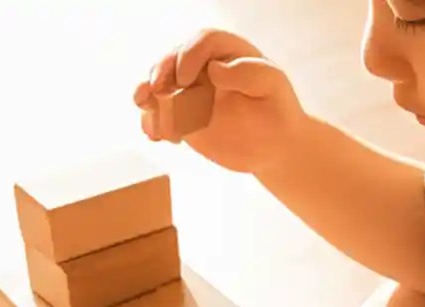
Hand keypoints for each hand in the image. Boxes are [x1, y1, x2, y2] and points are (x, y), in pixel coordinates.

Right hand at [132, 28, 309, 174]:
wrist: (273, 146)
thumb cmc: (278, 112)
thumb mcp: (271, 87)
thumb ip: (248, 73)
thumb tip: (214, 69)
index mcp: (228, 52)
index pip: (202, 41)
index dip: (189, 55)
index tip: (186, 79)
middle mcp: (203, 68)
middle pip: (172, 58)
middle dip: (160, 72)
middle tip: (157, 90)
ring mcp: (189, 93)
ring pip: (158, 86)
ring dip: (147, 96)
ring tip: (146, 107)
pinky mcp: (180, 116)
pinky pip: (157, 116)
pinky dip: (152, 124)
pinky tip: (160, 136)